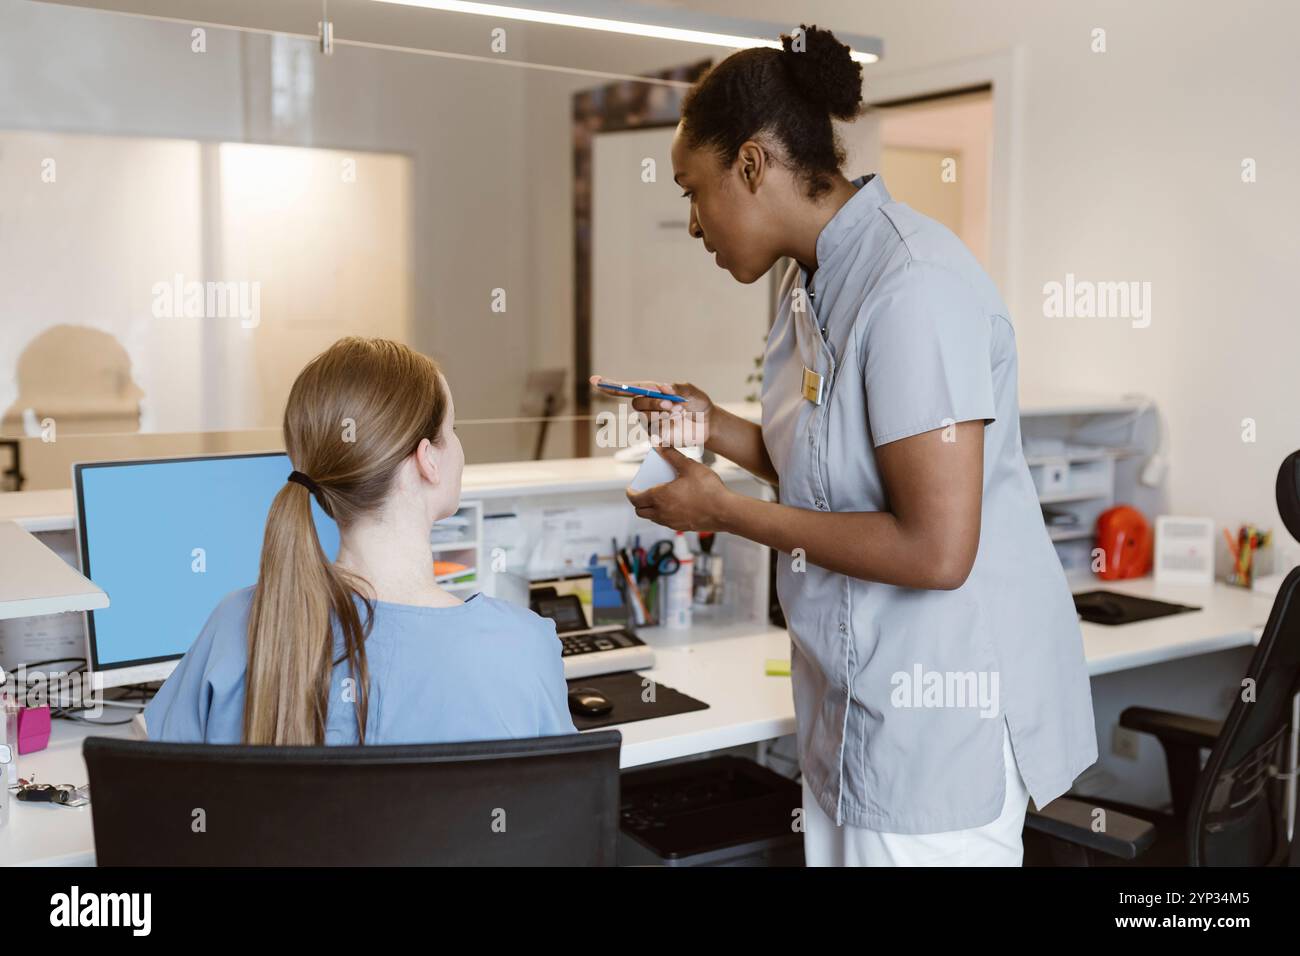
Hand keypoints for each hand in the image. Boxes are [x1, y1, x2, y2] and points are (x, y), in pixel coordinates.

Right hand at [589, 375, 712, 448]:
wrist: (707, 424)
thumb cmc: (698, 404)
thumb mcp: (692, 392)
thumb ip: (678, 388)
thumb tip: (663, 387)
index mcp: (651, 391)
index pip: (626, 388)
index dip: (609, 385)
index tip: (594, 380)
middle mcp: (647, 406)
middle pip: (637, 403)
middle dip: (653, 403)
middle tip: (671, 404)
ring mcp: (650, 422)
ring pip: (646, 418)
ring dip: (663, 415)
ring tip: (679, 413)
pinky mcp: (656, 436)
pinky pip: (655, 431)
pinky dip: (667, 427)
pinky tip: (677, 423)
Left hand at [626, 445, 732, 531]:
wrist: (726, 511)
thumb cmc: (708, 489)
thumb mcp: (689, 466)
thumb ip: (672, 456)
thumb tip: (659, 445)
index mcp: (659, 497)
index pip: (635, 499)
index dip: (630, 492)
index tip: (631, 488)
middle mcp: (662, 513)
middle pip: (640, 511)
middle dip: (638, 502)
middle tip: (643, 492)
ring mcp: (671, 522)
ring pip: (652, 518)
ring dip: (650, 509)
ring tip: (659, 497)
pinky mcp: (682, 527)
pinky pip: (665, 522)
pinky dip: (663, 514)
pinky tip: (675, 504)